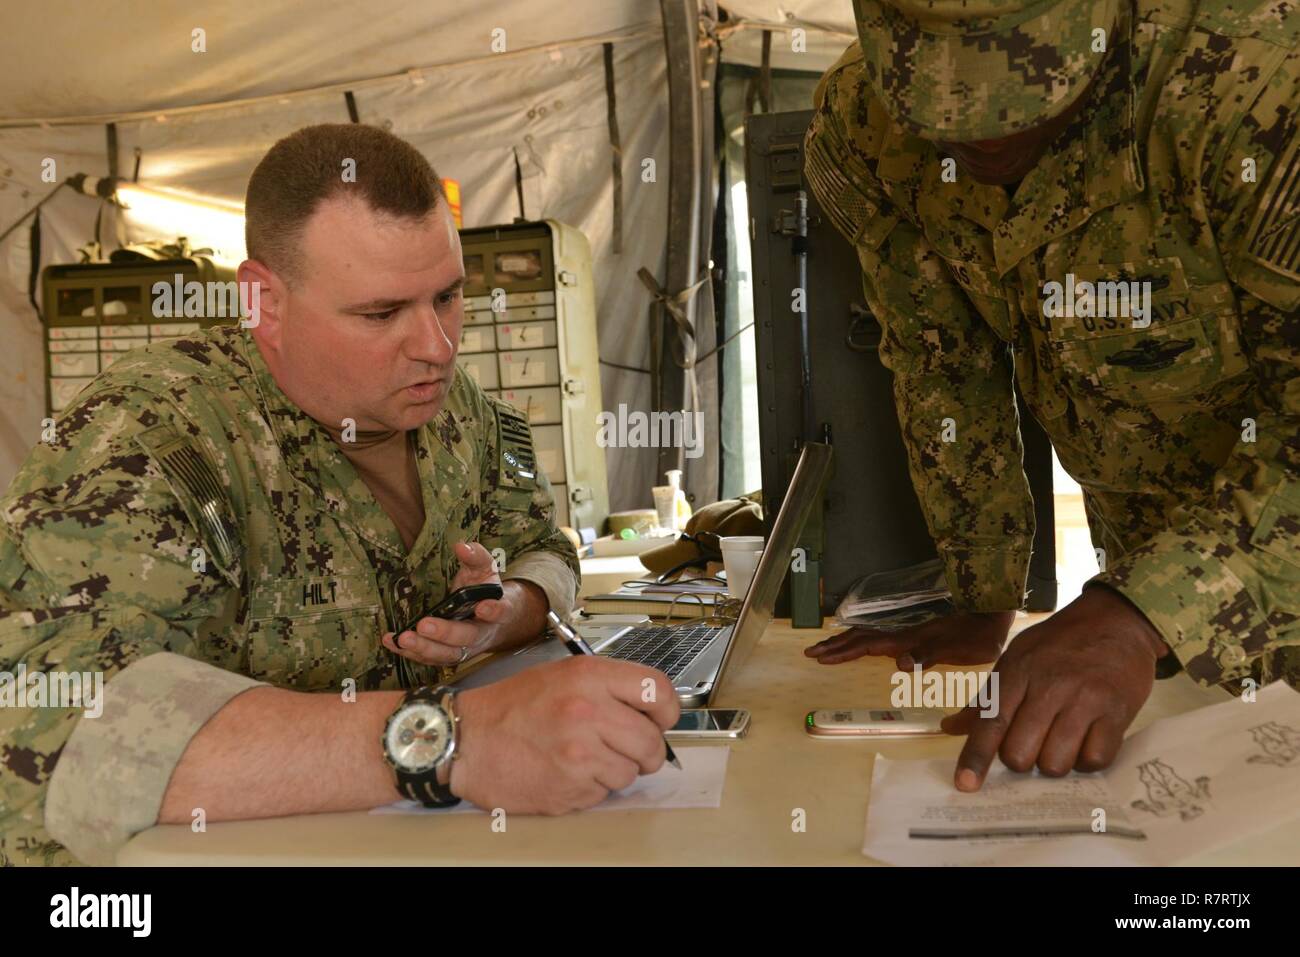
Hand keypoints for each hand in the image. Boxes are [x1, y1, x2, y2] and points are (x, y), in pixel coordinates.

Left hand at [380, 542, 527, 666]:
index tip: (483, 607)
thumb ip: (475, 556)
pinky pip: (429, 658)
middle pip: (467, 638)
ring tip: (404, 638)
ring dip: (424, 648)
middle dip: (445, 633)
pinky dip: (409, 653)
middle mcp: (482, 634)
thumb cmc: (484, 591)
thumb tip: (461, 546)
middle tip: (424, 624)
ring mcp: (464, 648)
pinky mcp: (446, 655)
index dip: (493, 611)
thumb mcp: (485, 569)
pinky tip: (391, 642)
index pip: (500, 612)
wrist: (489, 620)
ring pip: (447, 654)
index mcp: (497, 611)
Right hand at [448, 655, 680, 813]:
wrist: (468, 740)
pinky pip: (604, 793)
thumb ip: (609, 688)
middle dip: (646, 750)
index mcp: (589, 677)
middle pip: (651, 741)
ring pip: (631, 772)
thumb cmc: (512, 708)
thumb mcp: (562, 675)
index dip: (667, 710)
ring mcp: (580, 754)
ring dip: (616, 770)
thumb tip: (652, 709)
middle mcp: (588, 712)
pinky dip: (592, 787)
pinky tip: (567, 771)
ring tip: (584, 756)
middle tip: (628, 748)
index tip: (662, 719)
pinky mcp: (570, 788)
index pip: (659, 691)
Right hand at [804, 610, 1015, 668]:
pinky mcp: (919, 631)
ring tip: (827, 648)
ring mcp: (910, 630)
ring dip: (846, 642)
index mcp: (909, 638)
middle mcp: (905, 633)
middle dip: (836, 646)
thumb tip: (899, 664)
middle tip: (812, 653)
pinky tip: (861, 641)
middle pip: (862, 639)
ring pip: (869, 635)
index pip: (868, 645)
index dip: (843, 652)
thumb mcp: (960, 648)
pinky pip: (881, 635)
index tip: (820, 657)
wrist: (995, 611)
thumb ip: (929, 653)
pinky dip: (863, 639)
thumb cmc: (980, 634)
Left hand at [940, 585, 1168, 790]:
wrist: (1116, 620)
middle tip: (1032, 742)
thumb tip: (951, 728)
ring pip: (1055, 763)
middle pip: (1020, 753)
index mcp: (1018, 672)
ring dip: (1053, 762)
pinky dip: (1087, 761)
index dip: (976, 757)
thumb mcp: (1017, 658)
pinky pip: (1094, 760)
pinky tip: (1086, 742)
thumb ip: (987, 698)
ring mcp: (1084, 701)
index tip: (966, 784)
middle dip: (1020, 759)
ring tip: (1061, 741)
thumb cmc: (1059, 643)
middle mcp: (1049, 687)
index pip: (991, 722)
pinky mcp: (1117, 713)